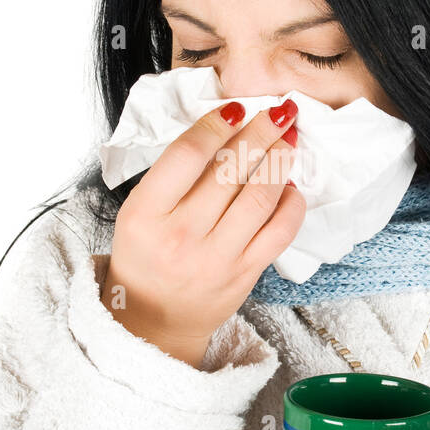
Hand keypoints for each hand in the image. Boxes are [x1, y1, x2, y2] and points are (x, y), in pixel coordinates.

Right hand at [101, 98, 305, 364]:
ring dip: (280, 160)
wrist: (153, 321)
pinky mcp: (245, 274)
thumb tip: (223, 128)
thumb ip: (172, 175)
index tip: (236, 108)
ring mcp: (217, 257)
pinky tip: (290, 184)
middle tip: (278, 112)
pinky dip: (291, 203)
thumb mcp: (137, 213)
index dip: (216, 125)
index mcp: (146, 214)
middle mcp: (182, 235)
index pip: (187, 156)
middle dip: (261, 132)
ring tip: (288, 138)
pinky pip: (279, 231)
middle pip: (230, 170)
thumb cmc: (145, 257)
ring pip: (260, 196)